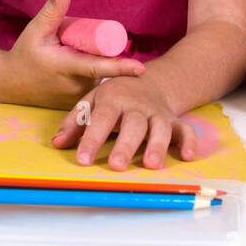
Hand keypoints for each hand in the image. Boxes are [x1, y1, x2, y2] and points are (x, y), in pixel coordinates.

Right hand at [7, 0, 143, 107]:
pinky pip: (93, 89)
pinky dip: (93, 79)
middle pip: (103, 68)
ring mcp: (77, 99)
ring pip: (99, 79)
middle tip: (77, 46)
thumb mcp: (36, 30)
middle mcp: (75, 87)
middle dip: (103, 55)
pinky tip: (77, 73)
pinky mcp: (77, 105)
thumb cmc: (24, 54)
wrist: (9, 84)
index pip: (98, 68)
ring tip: (69, 60)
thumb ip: (52, 10)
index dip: (120, 68)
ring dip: (97, 67)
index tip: (140, 69)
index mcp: (66, 67)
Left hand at [52, 75, 199, 169]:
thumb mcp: (91, 101)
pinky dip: (189, 142)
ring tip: (150, 165)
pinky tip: (187, 156)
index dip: (92, 139)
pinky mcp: (173, 121)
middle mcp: (137, 107)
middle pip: (133, 125)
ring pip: (160, 129)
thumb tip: (57, 143)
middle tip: (116, 166)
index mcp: (113, 100)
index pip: (101, 119)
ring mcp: (157, 114)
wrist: (147, 80)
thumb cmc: (113, 97)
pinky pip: (185, 129)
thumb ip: (75, 122)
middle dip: (125, 145)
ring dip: (157, 146)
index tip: (83, 160)